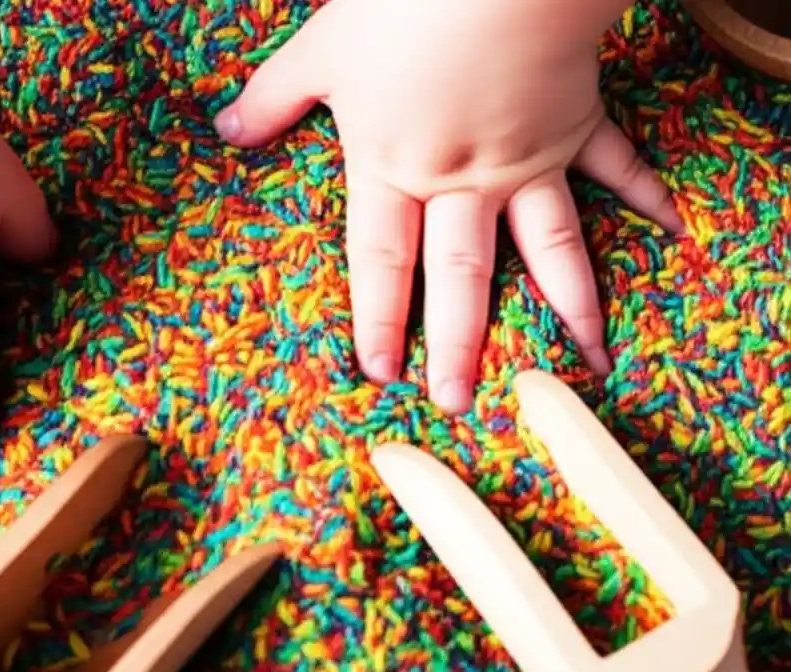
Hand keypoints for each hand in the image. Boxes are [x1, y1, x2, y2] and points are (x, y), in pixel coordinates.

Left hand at [215, 0, 682, 411]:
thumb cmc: (403, 9)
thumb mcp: (321, 51)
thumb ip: (274, 97)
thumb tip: (227, 129)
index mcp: (394, 167)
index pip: (381, 264)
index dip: (379, 322)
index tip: (382, 375)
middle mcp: (462, 181)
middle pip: (461, 276)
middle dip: (462, 344)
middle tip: (463, 403)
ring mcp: (526, 159)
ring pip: (549, 248)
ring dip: (568, 307)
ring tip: (585, 364)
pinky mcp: (574, 123)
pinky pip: (614, 166)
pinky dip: (645, 193)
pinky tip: (674, 227)